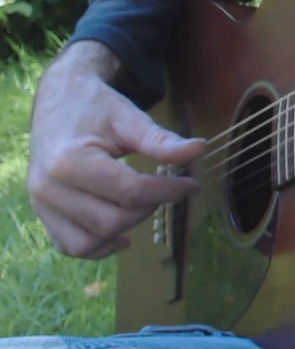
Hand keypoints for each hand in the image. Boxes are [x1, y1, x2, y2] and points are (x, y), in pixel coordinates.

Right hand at [27, 43, 201, 258]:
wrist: (59, 101)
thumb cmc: (95, 107)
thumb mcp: (129, 117)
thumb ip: (160, 139)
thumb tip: (200, 150)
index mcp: (69, 161)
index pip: (129, 192)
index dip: (168, 192)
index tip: (191, 185)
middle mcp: (48, 188)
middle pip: (110, 221)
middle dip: (147, 209)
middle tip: (166, 191)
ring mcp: (41, 204)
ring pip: (88, 242)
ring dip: (124, 230)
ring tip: (144, 206)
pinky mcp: (42, 213)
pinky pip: (70, 245)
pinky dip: (98, 247)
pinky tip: (121, 235)